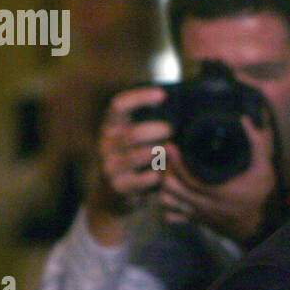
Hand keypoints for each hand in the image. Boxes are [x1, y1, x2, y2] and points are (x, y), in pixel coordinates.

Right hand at [93, 85, 172, 219]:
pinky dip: (160, 174)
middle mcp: (106, 144)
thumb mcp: (137, 138)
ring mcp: (110, 166)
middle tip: (174, 131)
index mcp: (111, 126)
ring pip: (139, 155)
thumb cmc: (136, 158)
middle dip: (158, 130)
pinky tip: (169, 171)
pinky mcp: (119, 186)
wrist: (116, 195)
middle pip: (133, 133)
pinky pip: (145, 178)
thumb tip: (183, 105)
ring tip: (174, 151)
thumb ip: (150, 123)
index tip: (162, 95)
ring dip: (161, 153)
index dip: (139, 97)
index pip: (119, 105)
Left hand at [156, 117, 276, 244]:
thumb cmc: (259, 195)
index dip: (175, 161)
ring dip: (163, 186)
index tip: (170, 145)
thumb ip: (256, 144)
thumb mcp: (264, 168)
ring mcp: (196, 215)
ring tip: (166, 171)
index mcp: (218, 192)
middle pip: (170, 189)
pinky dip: (166, 204)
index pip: (188, 178)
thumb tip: (244, 119)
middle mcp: (203, 205)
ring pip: (167, 202)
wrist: (258, 226)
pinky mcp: (194, 221)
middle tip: (166, 156)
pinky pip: (170, 215)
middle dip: (165, 171)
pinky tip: (171, 191)